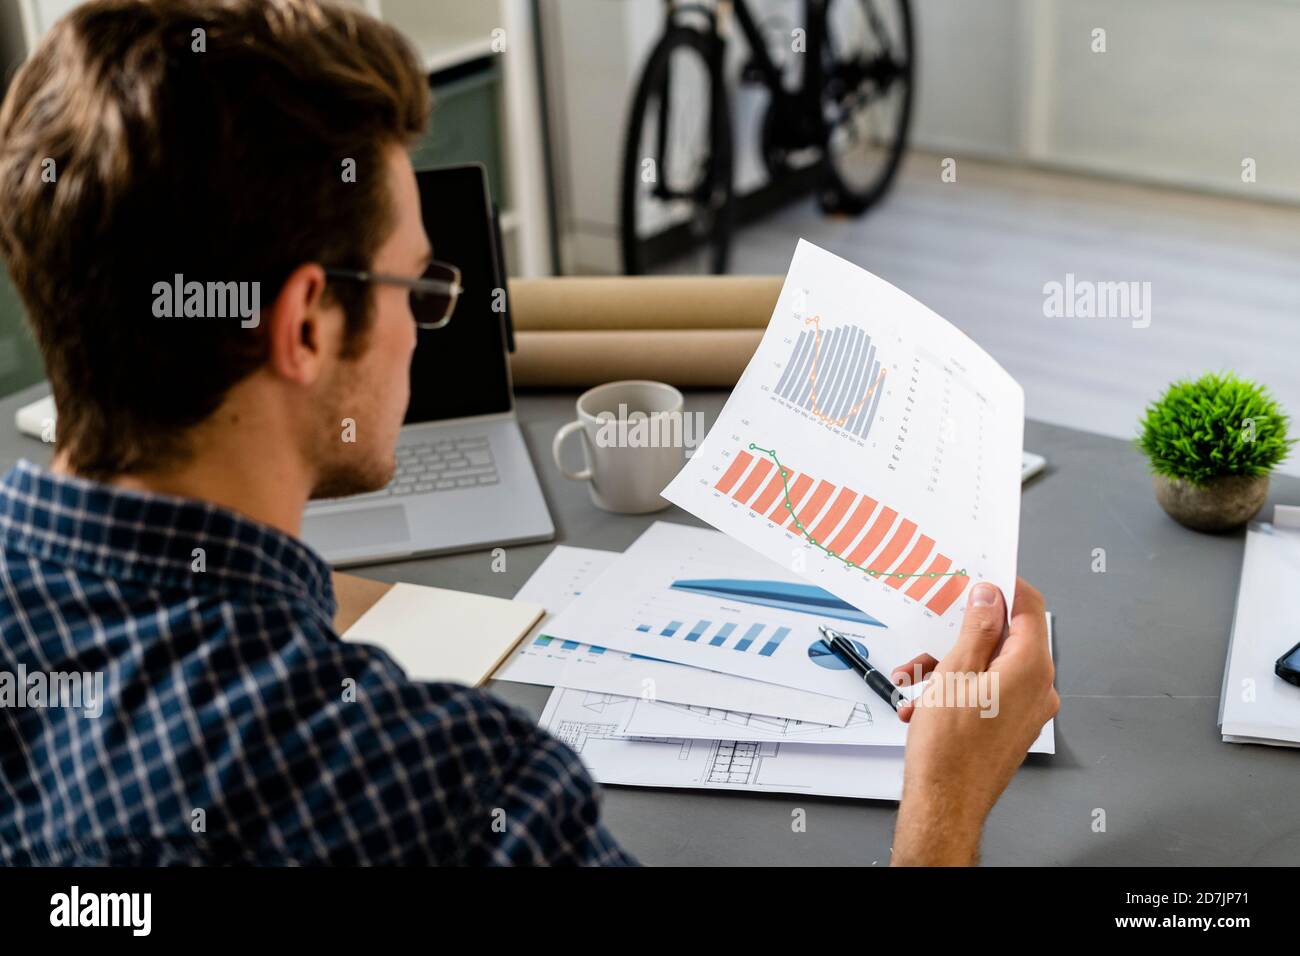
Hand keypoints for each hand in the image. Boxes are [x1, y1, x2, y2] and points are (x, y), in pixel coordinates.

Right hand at [889, 578, 1057, 865]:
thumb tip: (990, 595)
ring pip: (990, 668)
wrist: (945, 804)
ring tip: (918, 681)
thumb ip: (977, 627)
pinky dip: (957, 691)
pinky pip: (987, 693)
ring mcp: (1027, 711)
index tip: (980, 577)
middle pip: (1006, 638)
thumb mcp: (955, 671)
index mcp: (1031, 667)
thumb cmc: (950, 748)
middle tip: (934, 634)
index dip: (1004, 587)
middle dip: (963, 635)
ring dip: (952, 666)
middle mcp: (1039, 688)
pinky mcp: (1011, 727)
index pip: (1030, 607)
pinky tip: (924, 704)